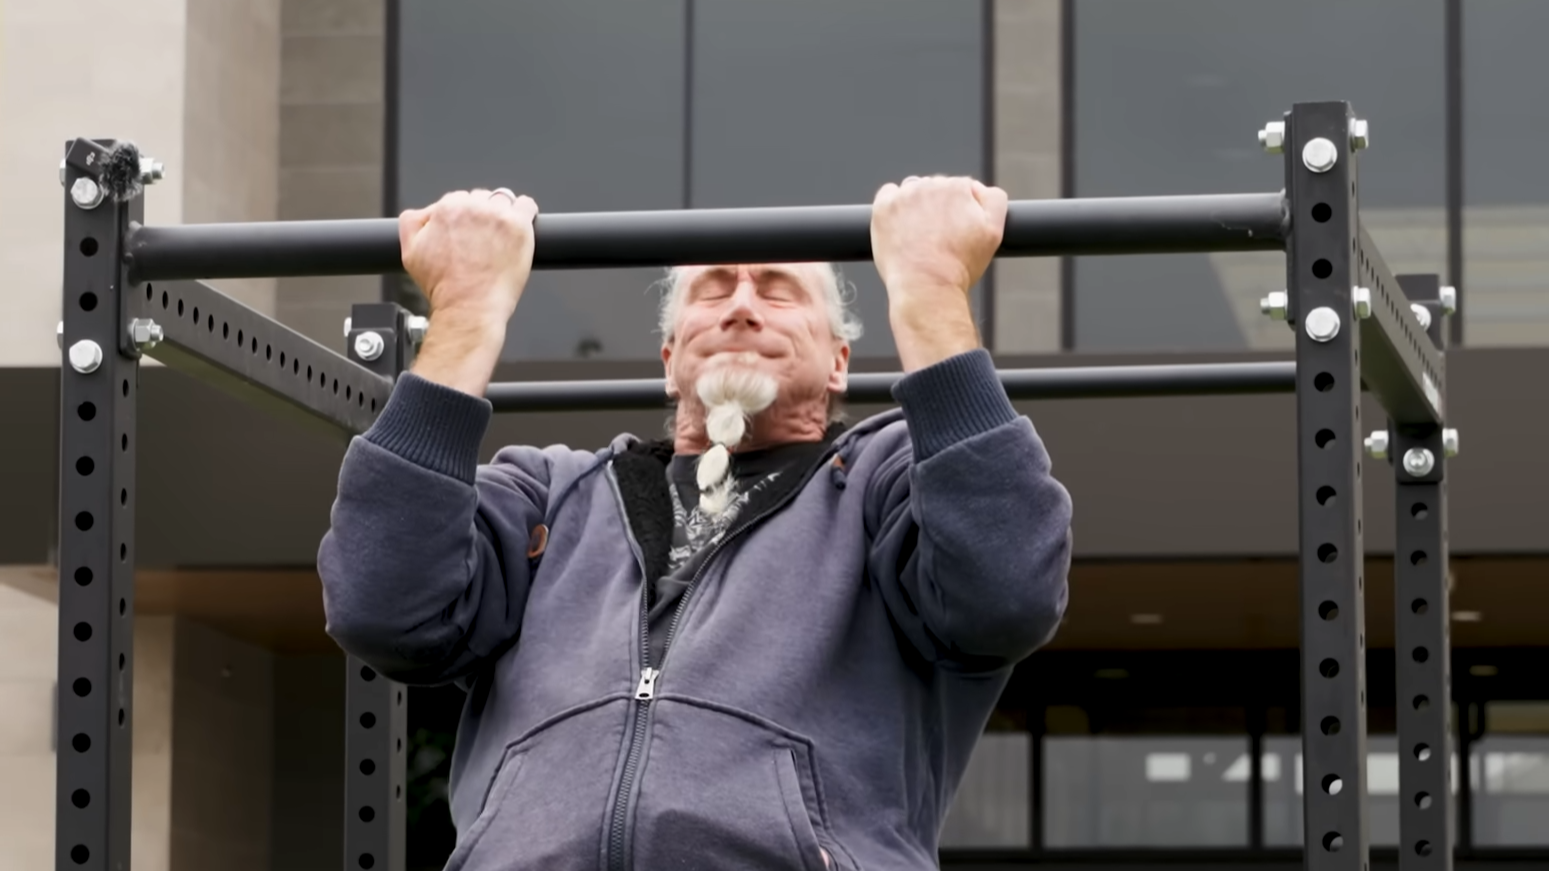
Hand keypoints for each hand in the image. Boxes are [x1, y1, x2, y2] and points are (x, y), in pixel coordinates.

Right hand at [399, 188, 537, 396]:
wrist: (468, 307)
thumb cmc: (443, 286)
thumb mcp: (409, 252)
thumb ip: (411, 223)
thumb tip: (424, 212)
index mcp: (445, 209)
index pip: (457, 199)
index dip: (462, 217)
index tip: (466, 233)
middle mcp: (472, 208)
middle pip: (480, 198)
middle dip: (481, 214)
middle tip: (482, 239)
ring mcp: (498, 216)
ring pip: (502, 200)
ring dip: (502, 213)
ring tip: (500, 236)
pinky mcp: (519, 227)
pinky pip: (526, 205)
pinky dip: (525, 211)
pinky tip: (520, 226)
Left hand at [869, 175, 1007, 304]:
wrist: (927, 285)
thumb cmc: (960, 265)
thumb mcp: (994, 232)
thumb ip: (994, 200)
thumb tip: (978, 188)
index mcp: (958, 187)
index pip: (959, 188)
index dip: (959, 210)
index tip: (954, 230)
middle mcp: (930, 185)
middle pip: (935, 188)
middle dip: (937, 207)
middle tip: (937, 236)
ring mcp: (904, 196)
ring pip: (912, 190)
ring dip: (915, 205)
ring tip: (919, 234)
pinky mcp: (883, 207)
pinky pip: (888, 194)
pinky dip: (893, 206)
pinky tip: (900, 227)